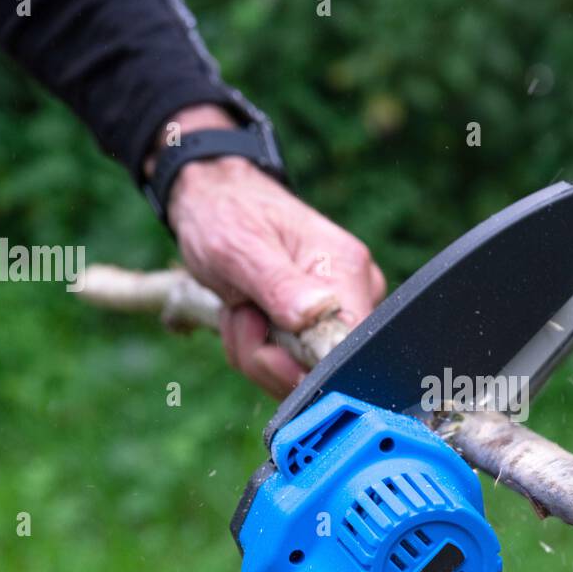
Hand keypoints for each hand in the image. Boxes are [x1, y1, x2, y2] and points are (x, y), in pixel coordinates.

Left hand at [151, 105, 385, 397]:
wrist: (216, 201)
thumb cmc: (226, 214)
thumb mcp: (240, 247)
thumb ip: (278, 284)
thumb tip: (316, 314)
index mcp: (347, 269)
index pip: (346, 347)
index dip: (302, 364)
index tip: (262, 348)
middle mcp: (357, 292)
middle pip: (323, 366)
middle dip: (268, 356)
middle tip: (240, 315)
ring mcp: (340, 310)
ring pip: (301, 370)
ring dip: (256, 350)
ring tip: (240, 309)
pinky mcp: (319, 324)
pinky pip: (291, 363)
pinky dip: (260, 350)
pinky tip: (248, 318)